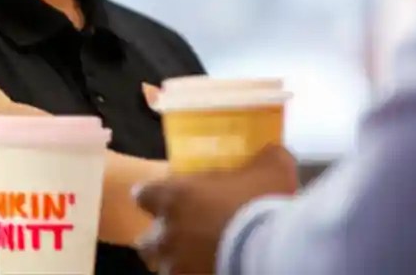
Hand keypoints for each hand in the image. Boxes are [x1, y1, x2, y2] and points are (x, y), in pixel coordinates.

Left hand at [134, 146, 298, 273]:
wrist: (271, 252)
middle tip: (185, 234)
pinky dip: (199, 274)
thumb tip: (270, 153)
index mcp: (175, 197)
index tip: (169, 197)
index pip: (144, 194)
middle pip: (147, 241)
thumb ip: (264, 158)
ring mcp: (178, 267)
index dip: (154, 196)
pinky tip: (218, 269)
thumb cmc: (261, 202)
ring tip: (201, 258)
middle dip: (162, 238)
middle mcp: (168, 234)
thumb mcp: (272, 167)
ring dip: (179, 262)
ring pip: (166, 267)